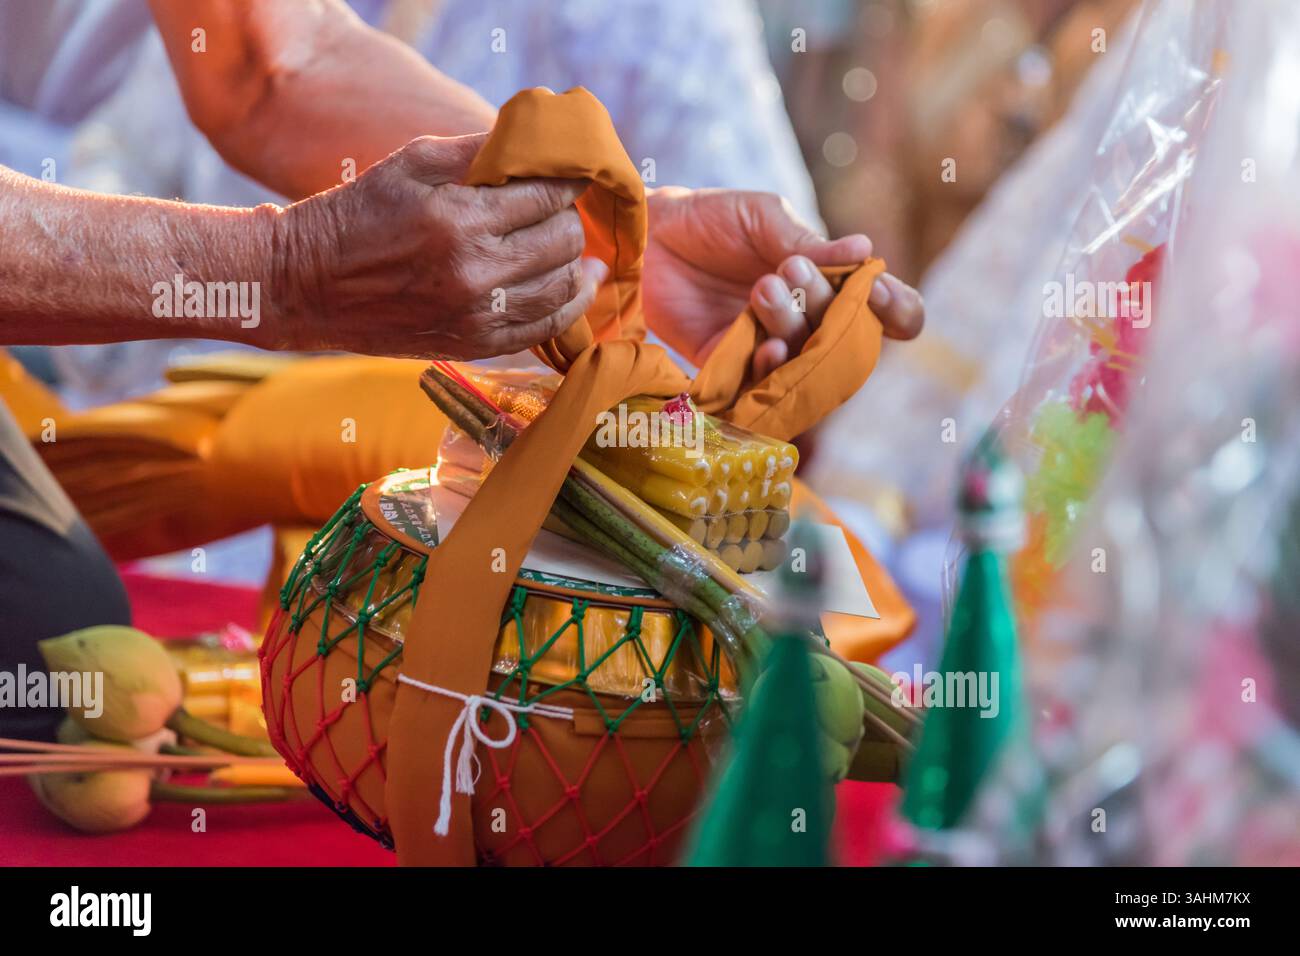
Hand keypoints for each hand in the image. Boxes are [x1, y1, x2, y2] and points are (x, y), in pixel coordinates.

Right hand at [265, 134, 605, 358]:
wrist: (309, 284)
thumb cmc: (361, 212)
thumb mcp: (412, 162)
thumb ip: (479, 150)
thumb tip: (538, 141)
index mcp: (461, 219)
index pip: (548, 195)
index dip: (570, 181)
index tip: (574, 173)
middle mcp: (476, 271)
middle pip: (562, 240)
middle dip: (568, 217)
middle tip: (559, 208)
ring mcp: (478, 314)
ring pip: (562, 285)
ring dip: (575, 260)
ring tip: (574, 245)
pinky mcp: (475, 344)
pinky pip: (545, 328)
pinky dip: (570, 305)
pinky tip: (579, 285)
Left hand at [642, 187, 922, 378]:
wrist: (648, 237)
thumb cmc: (712, 220)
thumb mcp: (764, 219)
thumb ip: (808, 243)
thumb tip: (866, 252)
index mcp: (831, 283)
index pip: (890, 310)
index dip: (897, 309)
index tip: (875, 288)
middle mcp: (809, 322)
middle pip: (847, 340)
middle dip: (824, 306)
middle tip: (787, 269)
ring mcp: (773, 347)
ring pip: (807, 364)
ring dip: (794, 330)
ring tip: (763, 289)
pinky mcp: (732, 368)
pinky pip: (763, 386)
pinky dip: (771, 372)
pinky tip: (765, 349)